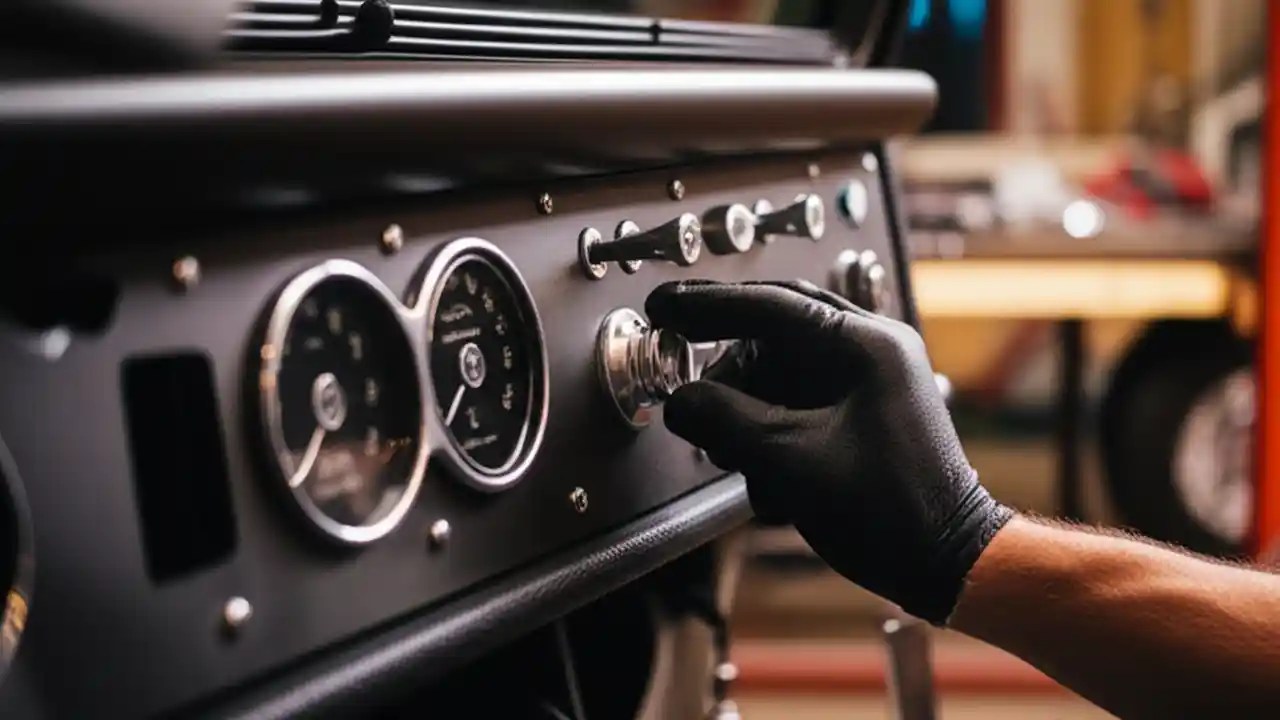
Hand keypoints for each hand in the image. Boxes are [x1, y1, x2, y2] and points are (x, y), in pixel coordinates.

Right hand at [646, 280, 1012, 623]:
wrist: (945, 562)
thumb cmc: (890, 512)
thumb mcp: (792, 461)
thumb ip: (727, 421)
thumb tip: (679, 400)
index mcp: (867, 345)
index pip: (770, 304)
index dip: (707, 305)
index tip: (664, 308)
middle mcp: (872, 352)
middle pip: (774, 334)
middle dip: (727, 370)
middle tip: (687, 387)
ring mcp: (868, 382)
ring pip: (780, 371)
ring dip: (746, 409)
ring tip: (729, 451)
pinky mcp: (860, 414)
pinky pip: (797, 402)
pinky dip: (769, 430)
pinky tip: (762, 470)